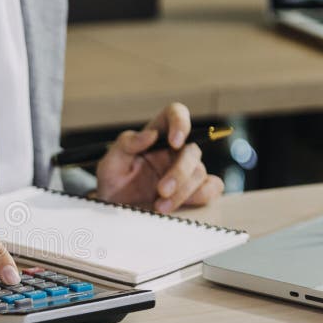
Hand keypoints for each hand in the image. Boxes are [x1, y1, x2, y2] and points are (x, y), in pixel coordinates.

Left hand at [95, 103, 223, 212]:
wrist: (114, 208)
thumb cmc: (112, 181)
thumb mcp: (110, 162)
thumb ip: (126, 145)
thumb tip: (151, 135)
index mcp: (156, 135)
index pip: (174, 114)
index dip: (180, 122)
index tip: (175, 141)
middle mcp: (174, 150)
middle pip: (191, 151)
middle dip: (179, 173)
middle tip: (161, 190)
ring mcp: (185, 169)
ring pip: (200, 173)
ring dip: (183, 192)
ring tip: (160, 206)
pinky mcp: (193, 189)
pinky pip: (212, 187)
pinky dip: (202, 195)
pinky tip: (180, 206)